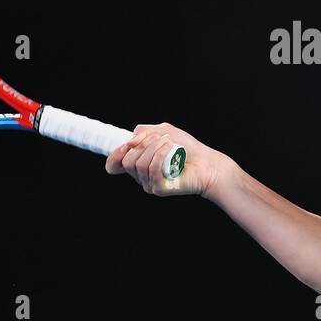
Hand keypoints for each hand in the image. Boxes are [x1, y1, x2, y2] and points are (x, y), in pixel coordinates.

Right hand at [105, 122, 228, 197]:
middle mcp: (141, 176)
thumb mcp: (162, 131)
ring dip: (154, 148)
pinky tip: (171, 150)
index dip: (115, 155)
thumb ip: (143, 132)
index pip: (114, 164)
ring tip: (170, 143)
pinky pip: (151, 171)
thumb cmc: (186, 148)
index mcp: (138, 162)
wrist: (207, 163)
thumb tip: (129, 142)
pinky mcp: (159, 189)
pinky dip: (160, 156)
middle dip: (143, 145)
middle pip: (127, 161)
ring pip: (138, 165)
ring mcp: (149, 183)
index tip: (129, 144)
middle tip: (162, 138)